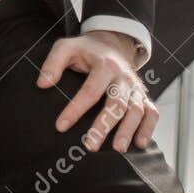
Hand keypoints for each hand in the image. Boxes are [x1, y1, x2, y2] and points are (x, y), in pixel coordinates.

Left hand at [37, 30, 158, 153]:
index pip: (90, 91)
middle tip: (90, 146)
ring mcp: (136, 87)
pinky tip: (140, 144)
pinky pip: (152, 113)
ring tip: (117, 149)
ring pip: (136, 110)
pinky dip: (149, 128)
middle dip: (104, 126)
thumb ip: (53, 63)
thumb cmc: (86, 49)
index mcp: (105, 65)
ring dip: (128, 130)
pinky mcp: (143, 95)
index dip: (75, 109)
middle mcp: (124, 77)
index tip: (61, 126)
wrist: (112, 42)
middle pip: (116, 104)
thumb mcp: (66, 47)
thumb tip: (42, 84)